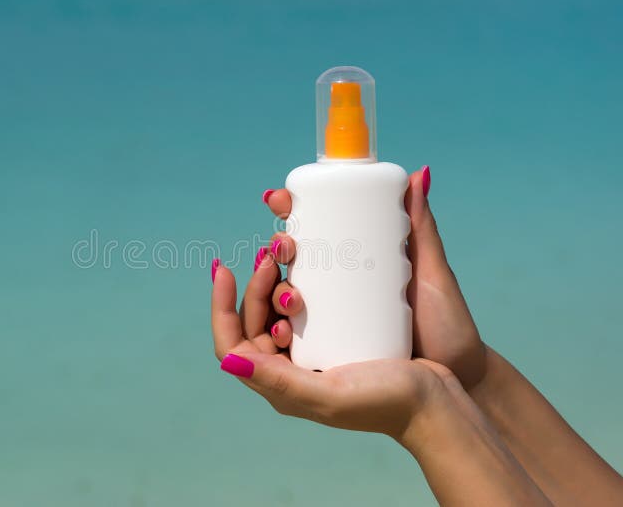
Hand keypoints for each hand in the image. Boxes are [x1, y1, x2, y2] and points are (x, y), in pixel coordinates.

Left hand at [210, 254, 454, 439]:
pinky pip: (308, 304)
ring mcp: (313, 352)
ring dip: (275, 278)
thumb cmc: (385, 403)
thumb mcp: (329, 395)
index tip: (224, 268)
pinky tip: (310, 260)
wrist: (436, 405)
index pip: (231, 343)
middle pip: (253, 318)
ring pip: (278, 308)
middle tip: (272, 254)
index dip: (221, 306)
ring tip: (289, 252)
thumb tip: (228, 361)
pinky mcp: (337, 336)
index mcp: (280, 385)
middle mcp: (290, 368)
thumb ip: (280, 382)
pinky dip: (301, 279)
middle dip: (255, 283)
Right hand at [263, 166, 487, 388]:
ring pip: (283, 298)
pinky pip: (291, 339)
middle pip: (290, 263)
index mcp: (353, 263)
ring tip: (291, 297)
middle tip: (284, 248)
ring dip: (270, 292)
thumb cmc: (446, 325)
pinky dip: (276, 330)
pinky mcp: (325, 354)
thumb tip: (417, 174)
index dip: (290, 212)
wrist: (457, 378)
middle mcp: (335, 289)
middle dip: (275, 250)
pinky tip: (279, 330)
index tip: (281, 200)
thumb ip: (422, 227)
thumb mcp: (430, 273)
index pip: (312, 231)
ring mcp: (328, 322)